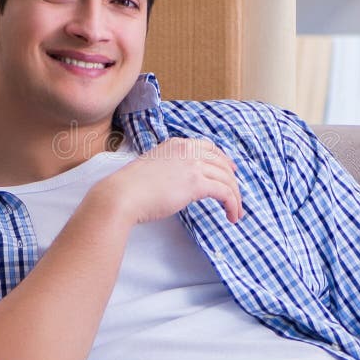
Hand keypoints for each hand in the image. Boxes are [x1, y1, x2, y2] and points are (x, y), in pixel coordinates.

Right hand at [98, 137, 243, 224]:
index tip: (229, 170)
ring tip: (236, 213)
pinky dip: (232, 204)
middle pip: (222, 162)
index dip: (223, 159)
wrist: (122, 195)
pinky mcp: (196, 182)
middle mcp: (187, 149)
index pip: (208, 147)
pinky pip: (225, 192)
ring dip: (235, 197)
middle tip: (237, 194)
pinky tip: (231, 215)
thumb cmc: (130, 187)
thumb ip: (169, 170)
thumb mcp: (153, 169)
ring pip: (227, 179)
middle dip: (233, 179)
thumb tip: (179, 184)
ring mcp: (193, 164)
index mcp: (176, 144)